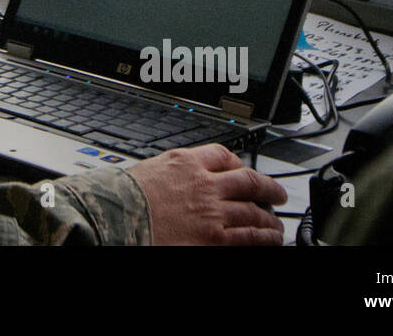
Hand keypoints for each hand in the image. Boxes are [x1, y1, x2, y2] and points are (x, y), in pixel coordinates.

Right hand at [127, 143, 286, 244]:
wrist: (116, 218)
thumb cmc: (123, 197)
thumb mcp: (149, 171)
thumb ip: (171, 172)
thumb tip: (178, 179)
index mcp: (185, 162)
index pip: (223, 155)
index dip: (239, 163)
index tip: (243, 169)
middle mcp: (204, 183)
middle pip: (247, 180)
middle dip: (267, 187)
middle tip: (276, 193)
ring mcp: (212, 210)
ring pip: (253, 210)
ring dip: (268, 217)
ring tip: (275, 223)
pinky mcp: (214, 237)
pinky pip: (249, 235)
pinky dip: (264, 236)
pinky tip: (270, 237)